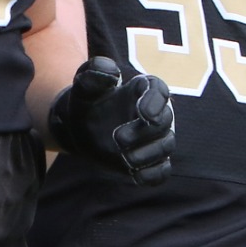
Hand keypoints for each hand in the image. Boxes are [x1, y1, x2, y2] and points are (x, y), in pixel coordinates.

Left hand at [48, 57, 174, 184]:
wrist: (80, 126)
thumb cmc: (87, 100)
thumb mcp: (84, 83)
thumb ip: (95, 72)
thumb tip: (112, 71)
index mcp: (142, 89)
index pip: (159, 91)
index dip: (155, 102)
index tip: (144, 114)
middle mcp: (154, 114)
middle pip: (164, 122)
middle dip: (144, 133)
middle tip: (118, 139)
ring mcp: (153, 138)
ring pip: (166, 147)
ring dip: (148, 154)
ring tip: (124, 158)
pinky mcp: (149, 160)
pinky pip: (161, 171)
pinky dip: (153, 175)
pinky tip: (136, 175)